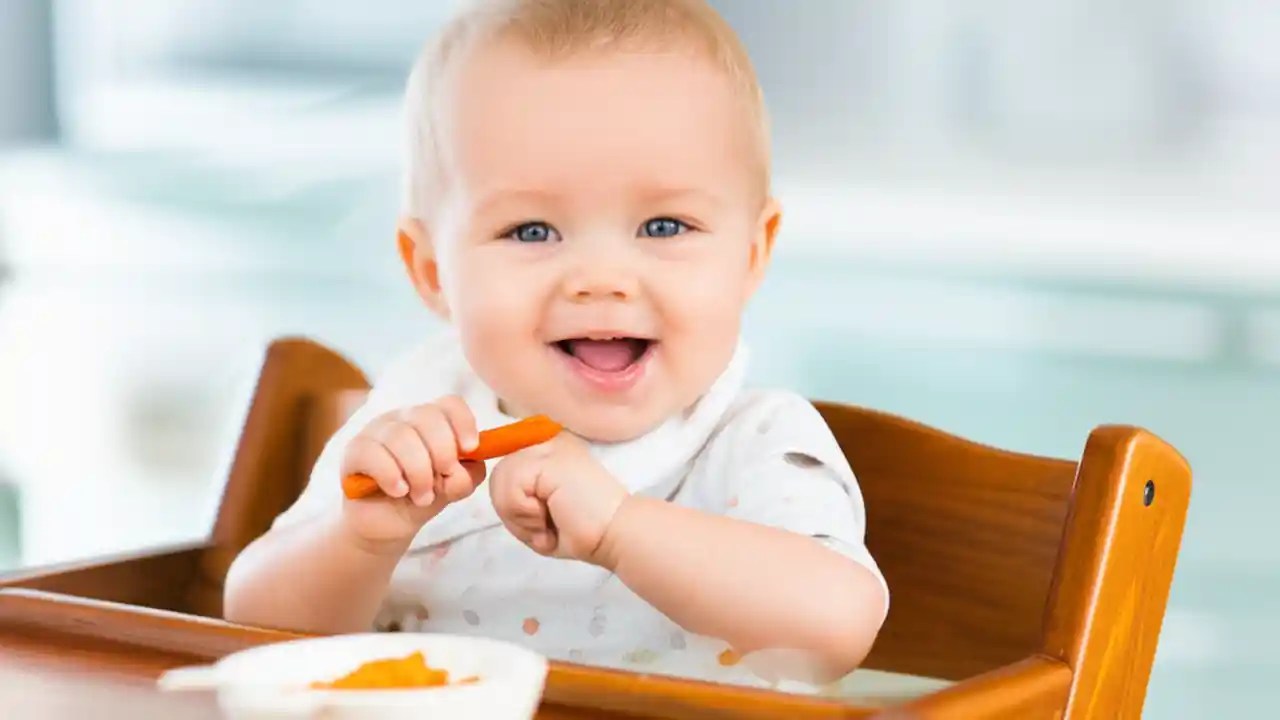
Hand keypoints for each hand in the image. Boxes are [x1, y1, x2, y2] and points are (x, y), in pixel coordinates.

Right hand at [339, 396, 485, 551]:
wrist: (386, 525)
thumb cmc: (421, 497)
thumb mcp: (452, 489)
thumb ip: (466, 476)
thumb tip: (462, 466)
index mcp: (431, 421)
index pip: (450, 404)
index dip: (463, 422)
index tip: (470, 449)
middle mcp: (403, 419)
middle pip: (427, 417)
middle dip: (442, 453)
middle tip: (442, 481)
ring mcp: (376, 431)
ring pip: (401, 436)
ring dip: (419, 472)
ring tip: (422, 497)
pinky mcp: (354, 451)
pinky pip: (373, 452)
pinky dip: (391, 475)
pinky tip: (398, 491)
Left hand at [489, 433, 627, 563]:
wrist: (615, 532)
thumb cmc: (580, 529)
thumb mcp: (536, 510)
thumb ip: (512, 494)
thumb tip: (494, 486)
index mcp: (546, 448)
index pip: (505, 470)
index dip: (514, 501)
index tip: (545, 516)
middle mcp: (546, 440)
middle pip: (498, 477)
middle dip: (513, 511)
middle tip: (545, 524)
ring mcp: (546, 445)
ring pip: (500, 482)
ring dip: (519, 515)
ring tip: (548, 520)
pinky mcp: (547, 458)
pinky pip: (510, 489)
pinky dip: (524, 513)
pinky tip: (550, 515)